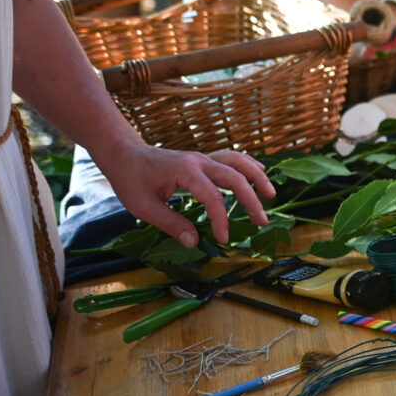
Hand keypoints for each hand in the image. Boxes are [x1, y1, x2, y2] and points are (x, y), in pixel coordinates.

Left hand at [94, 143, 275, 247]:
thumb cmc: (130, 179)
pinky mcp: (204, 160)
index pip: (212, 197)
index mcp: (185, 172)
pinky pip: (232, 158)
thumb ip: (171, 224)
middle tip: (262, 221)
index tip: (224, 238)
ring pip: (238, 162)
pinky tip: (259, 172)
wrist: (124, 153)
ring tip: (271, 194)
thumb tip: (195, 242)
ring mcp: (203, 158)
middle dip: (250, 200)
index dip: (221, 219)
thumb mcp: (143, 206)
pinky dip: (248, 165)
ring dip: (257, 177)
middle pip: (234, 177)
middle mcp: (199, 161)